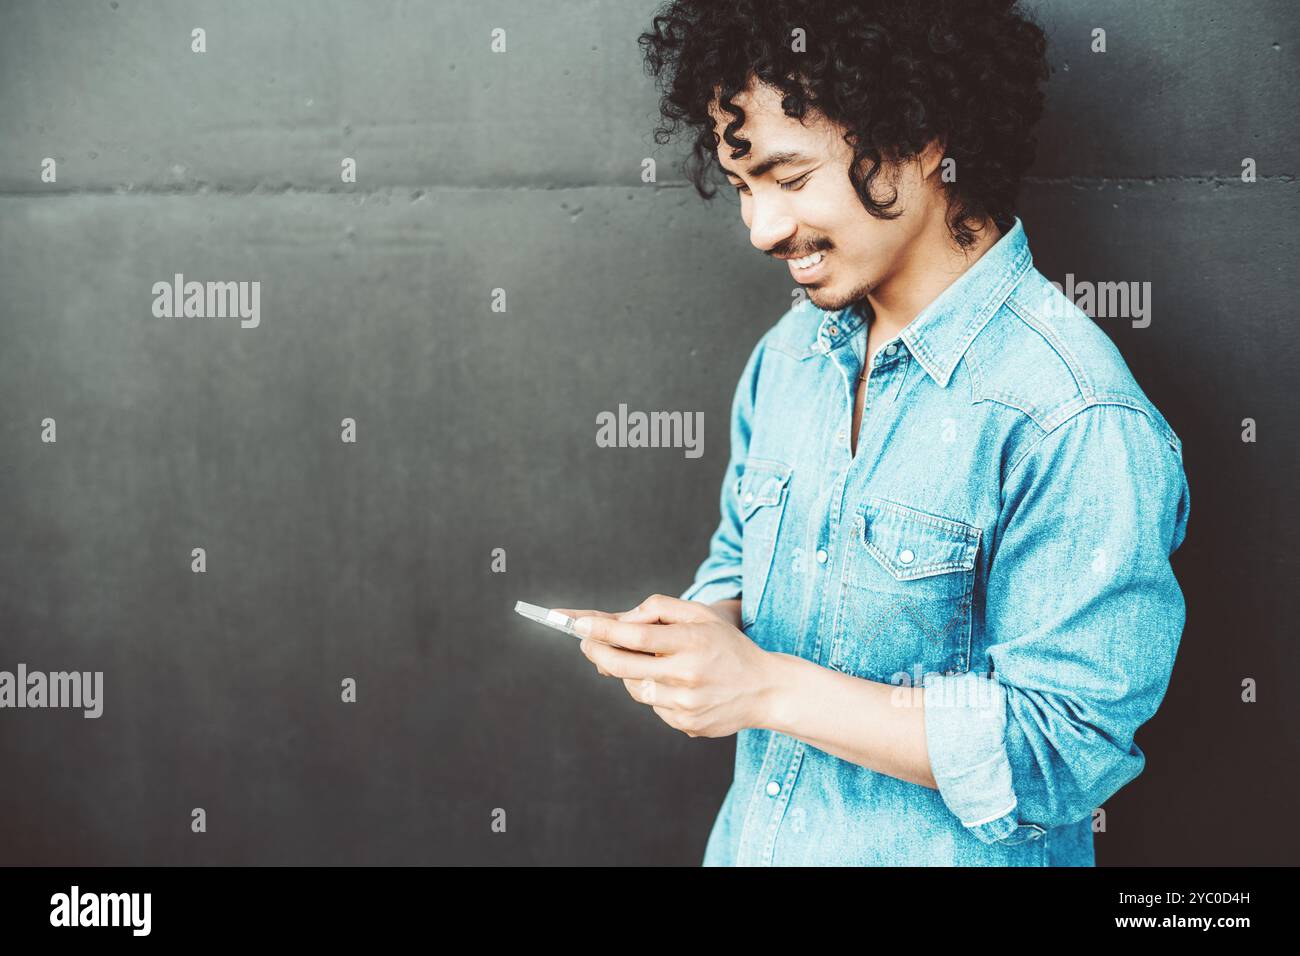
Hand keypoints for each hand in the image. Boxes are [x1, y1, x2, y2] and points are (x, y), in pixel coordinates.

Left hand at [572, 594, 775, 737]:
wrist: (766, 690)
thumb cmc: (728, 646)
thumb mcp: (701, 615)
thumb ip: (660, 609)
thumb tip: (623, 621)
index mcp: (691, 642)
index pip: (636, 637)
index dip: (603, 631)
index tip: (579, 624)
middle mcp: (687, 675)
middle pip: (624, 666)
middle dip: (598, 652)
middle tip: (587, 642)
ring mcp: (685, 704)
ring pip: (634, 688)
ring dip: (629, 673)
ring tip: (648, 662)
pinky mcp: (686, 725)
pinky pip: (653, 706)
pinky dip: (654, 693)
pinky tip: (675, 686)